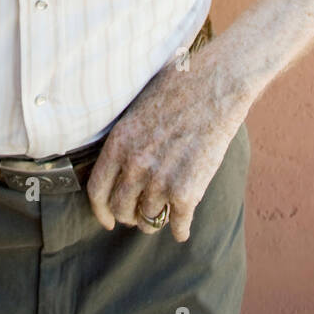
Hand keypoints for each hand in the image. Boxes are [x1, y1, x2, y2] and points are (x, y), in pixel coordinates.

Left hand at [86, 43, 244, 242]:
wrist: (216, 85)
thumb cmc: (178, 89)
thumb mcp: (137, 110)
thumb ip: (126, 142)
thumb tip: (120, 172)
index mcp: (119, 142)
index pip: (97, 190)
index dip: (101, 211)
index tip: (108, 220)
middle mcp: (135, 164)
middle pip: (121, 208)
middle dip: (129, 215)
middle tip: (139, 214)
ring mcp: (160, 180)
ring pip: (149, 219)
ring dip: (155, 219)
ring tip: (164, 212)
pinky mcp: (187, 191)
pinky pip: (178, 224)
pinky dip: (180, 229)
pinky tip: (182, 226)